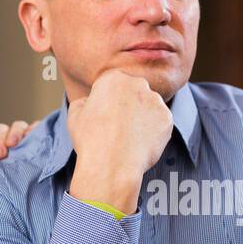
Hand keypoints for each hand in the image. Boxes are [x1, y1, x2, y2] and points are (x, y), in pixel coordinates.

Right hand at [67, 69, 172, 213]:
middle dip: (128, 107)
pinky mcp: (167, 118)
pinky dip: (153, 133)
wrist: (112, 164)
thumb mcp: (75, 115)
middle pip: (134, 94)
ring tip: (130, 139)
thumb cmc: (90, 140)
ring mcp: (155, 101)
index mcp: (113, 79)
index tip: (105, 118)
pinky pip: (160, 123)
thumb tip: (90, 102)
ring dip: (142, 119)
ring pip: (149, 108)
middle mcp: (137, 84)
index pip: (113, 86)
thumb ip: (84, 101)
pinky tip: (141, 144)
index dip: (108, 103)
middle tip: (119, 129)